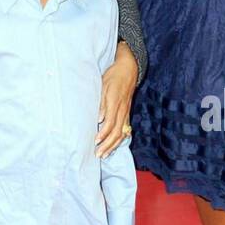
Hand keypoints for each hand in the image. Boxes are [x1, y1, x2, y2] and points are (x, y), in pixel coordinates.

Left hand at [97, 41, 137, 156]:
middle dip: (107, 145)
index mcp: (116, 103)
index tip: (95, 141)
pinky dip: (120, 140)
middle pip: (116, 132)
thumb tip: (100, 119)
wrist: (129, 69)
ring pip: (121, 133)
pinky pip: (125, 130)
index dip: (103, 134)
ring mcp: (126, 112)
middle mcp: (123, 110)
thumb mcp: (104, 85)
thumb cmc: (114, 76)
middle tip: (98, 154)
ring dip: (112, 145)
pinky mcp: (127, 113)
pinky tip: (114, 145)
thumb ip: (102, 103)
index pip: (110, 123)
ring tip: (104, 154)